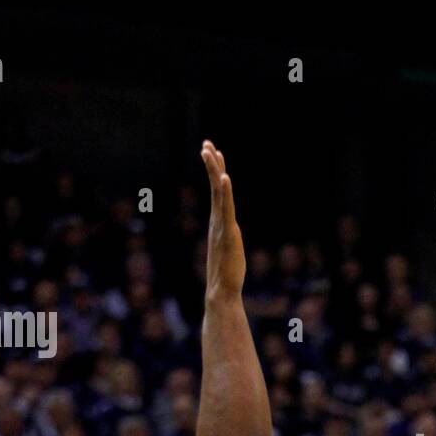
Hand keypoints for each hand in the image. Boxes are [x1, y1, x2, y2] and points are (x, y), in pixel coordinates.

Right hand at [201, 139, 244, 297]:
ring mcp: (221, 226)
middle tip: (206, 143)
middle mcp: (217, 220)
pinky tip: (225, 178)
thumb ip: (228, 242)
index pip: (218, 192)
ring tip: (209, 151)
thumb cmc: (225, 277)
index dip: (216, 172)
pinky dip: (225, 192)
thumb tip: (229, 242)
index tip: (213, 153)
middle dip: (211, 164)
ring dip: (214, 171)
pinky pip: (225, 209)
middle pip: (215, 186)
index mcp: (218, 223)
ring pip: (218, 193)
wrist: (221, 292)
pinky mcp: (227, 234)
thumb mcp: (229, 253)